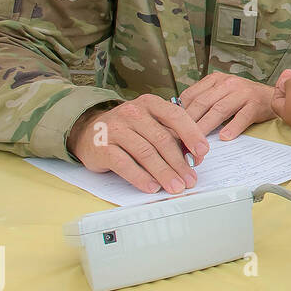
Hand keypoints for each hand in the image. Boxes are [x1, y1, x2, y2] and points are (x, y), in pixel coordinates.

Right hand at [67, 95, 209, 194]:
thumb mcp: (150, 124)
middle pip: (162, 139)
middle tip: (190, 179)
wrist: (88, 131)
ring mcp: (115, 129)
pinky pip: (125, 164)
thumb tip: (196, 156)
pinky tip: (152, 187)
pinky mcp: (101, 147)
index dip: (192, 135)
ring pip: (146, 153)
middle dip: (179, 163)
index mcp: (150, 104)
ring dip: (164, 173)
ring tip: (176, 186)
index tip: (203, 152)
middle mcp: (133, 112)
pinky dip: (140, 177)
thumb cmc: (128, 129)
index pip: (176, 116)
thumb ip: (172, 135)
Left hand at [178, 71, 277, 139]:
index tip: (169, 128)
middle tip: (177, 138)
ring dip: (206, 126)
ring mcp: (243, 93)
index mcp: (215, 79)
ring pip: (219, 110)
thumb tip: (179, 119)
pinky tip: (225, 137)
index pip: (192, 95)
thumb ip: (204, 100)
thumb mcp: (221, 92)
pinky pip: (242, 117)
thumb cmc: (242, 98)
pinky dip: (233, 127)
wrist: (272, 96)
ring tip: (197, 141)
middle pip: (203, 103)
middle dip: (188, 122)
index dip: (179, 112)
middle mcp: (228, 83)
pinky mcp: (256, 104)